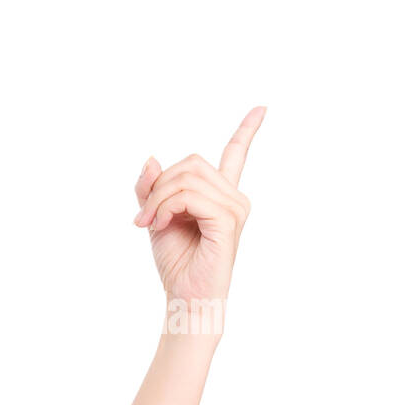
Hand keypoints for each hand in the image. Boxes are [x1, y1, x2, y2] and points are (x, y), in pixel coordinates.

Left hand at [133, 106, 264, 330]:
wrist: (185, 297)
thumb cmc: (176, 262)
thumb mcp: (154, 218)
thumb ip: (151, 190)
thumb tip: (151, 158)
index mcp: (220, 195)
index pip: (236, 155)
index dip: (247, 130)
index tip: (262, 108)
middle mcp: (233, 197)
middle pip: (191, 163)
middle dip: (158, 185)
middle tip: (142, 216)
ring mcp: (235, 207)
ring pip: (187, 178)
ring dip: (157, 199)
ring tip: (149, 224)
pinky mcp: (227, 220)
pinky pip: (190, 197)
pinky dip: (166, 208)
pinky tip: (158, 226)